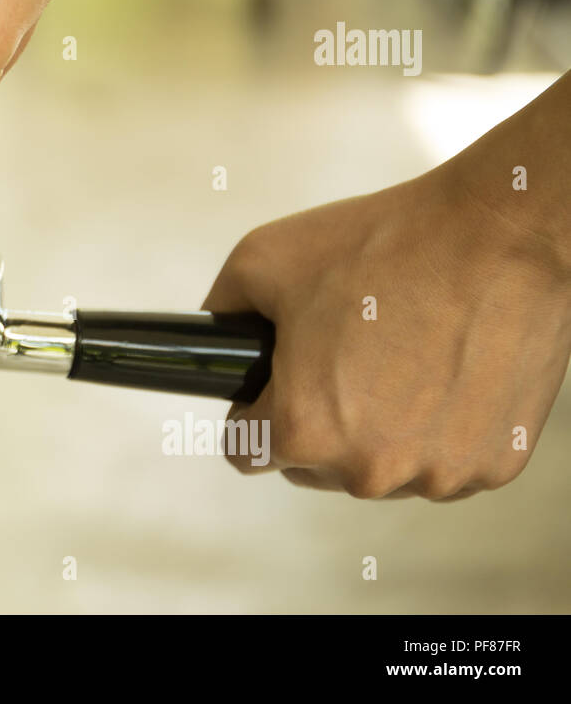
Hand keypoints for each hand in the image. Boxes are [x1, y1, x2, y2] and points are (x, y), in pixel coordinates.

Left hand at [202, 164, 570, 500]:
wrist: (500, 234)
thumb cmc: (386, 243)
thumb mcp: (260, 260)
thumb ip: (219, 313)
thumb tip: (208, 338)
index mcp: (304, 430)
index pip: (246, 453)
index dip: (251, 411)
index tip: (270, 385)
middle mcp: (369, 469)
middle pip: (312, 466)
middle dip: (315, 419)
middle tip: (342, 355)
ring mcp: (437, 475)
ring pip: (378, 469)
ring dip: (377, 430)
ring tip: (396, 357)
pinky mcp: (493, 466)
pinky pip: (440, 462)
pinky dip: (436, 429)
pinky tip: (443, 373)